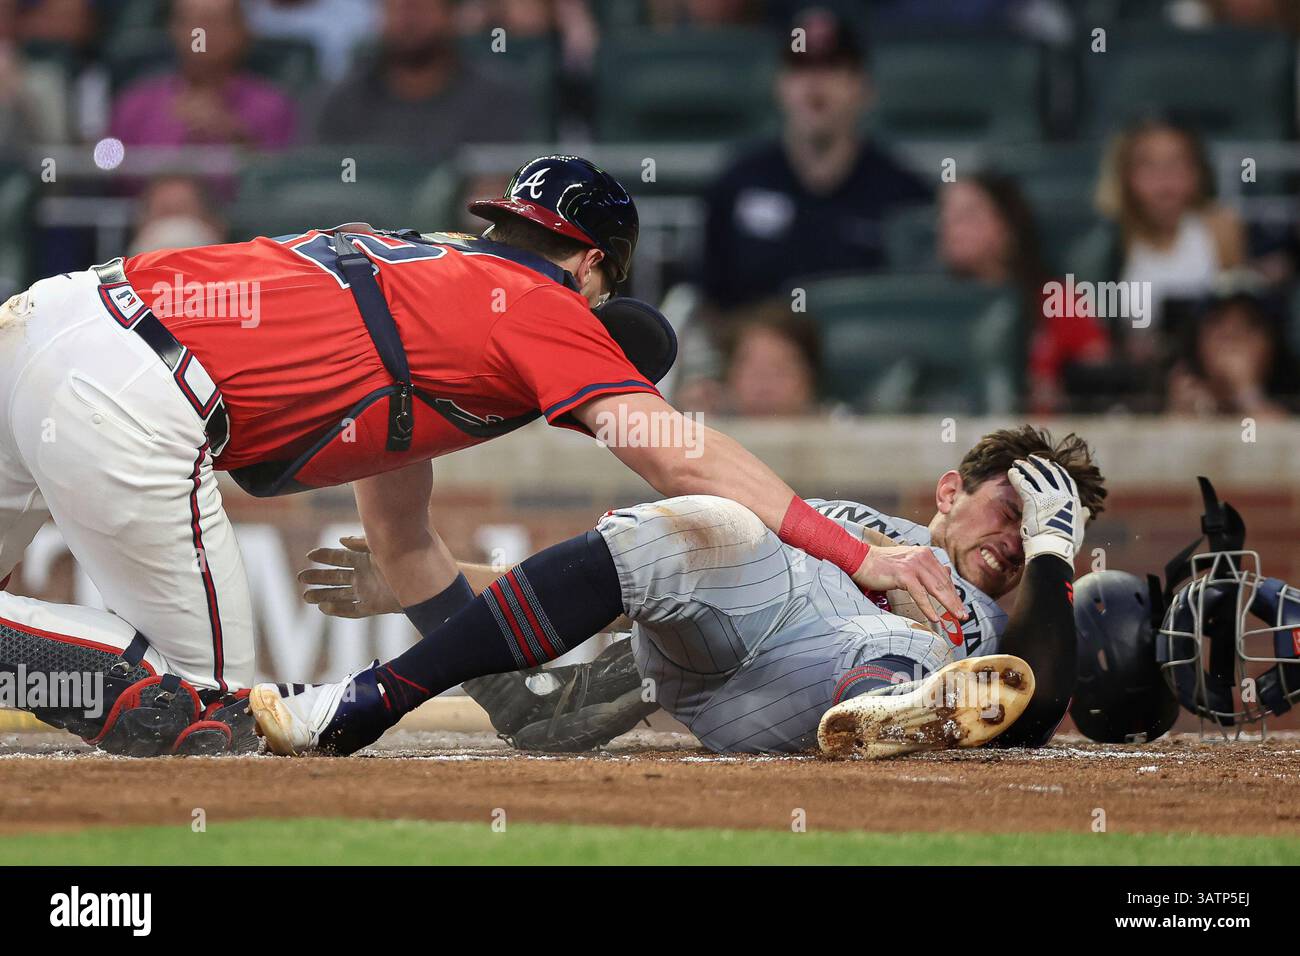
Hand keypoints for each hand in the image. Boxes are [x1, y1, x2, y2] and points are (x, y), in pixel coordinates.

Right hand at [299, 536, 401, 617]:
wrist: (426, 580)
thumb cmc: (407, 556)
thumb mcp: (384, 545)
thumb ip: (364, 543)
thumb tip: (341, 540)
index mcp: (364, 558)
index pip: (338, 557)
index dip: (324, 556)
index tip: (309, 555)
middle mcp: (363, 575)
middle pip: (335, 577)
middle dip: (317, 578)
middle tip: (301, 578)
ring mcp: (367, 591)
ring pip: (340, 594)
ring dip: (323, 595)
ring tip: (306, 596)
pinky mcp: (374, 606)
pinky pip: (353, 609)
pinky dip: (339, 610)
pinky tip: (325, 608)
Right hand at [850, 541, 966, 623]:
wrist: (859, 559)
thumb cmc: (881, 564)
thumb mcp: (908, 563)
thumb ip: (926, 568)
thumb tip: (946, 573)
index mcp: (925, 554)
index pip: (944, 576)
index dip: (953, 593)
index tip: (960, 606)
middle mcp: (922, 557)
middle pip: (943, 582)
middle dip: (954, 601)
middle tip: (963, 615)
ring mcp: (913, 565)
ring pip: (936, 588)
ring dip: (948, 604)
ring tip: (956, 617)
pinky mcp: (903, 574)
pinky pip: (920, 594)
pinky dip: (929, 607)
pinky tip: (936, 617)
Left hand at [1008, 455, 1086, 565]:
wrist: (1053, 548)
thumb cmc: (1065, 543)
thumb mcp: (1078, 528)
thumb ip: (1081, 517)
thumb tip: (1087, 510)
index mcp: (1073, 501)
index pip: (1065, 480)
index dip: (1057, 470)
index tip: (1051, 465)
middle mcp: (1061, 495)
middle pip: (1050, 474)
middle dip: (1040, 464)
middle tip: (1032, 458)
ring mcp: (1047, 497)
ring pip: (1035, 476)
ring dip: (1026, 468)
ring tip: (1018, 463)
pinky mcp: (1033, 500)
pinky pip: (1023, 484)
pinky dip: (1017, 477)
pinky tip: (1011, 472)